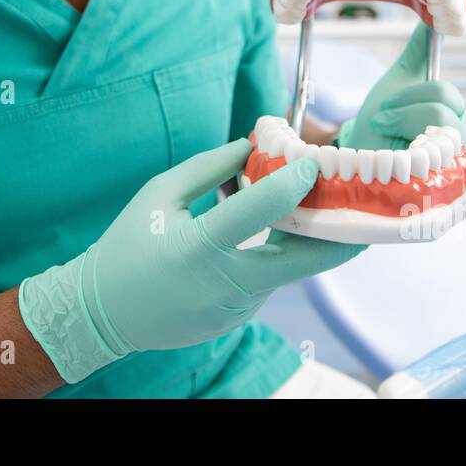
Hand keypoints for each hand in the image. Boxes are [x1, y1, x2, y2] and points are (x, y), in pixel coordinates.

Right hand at [18, 139, 364, 382]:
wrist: (103, 314)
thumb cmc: (127, 244)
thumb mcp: (159, 194)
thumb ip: (210, 168)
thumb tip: (255, 145)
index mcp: (196, 248)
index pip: (256, 213)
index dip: (290, 184)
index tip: (313, 162)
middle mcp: (222, 285)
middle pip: (302, 261)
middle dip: (340, 234)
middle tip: (362, 206)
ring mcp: (234, 309)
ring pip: (286, 270)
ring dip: (305, 238)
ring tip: (318, 204)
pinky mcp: (238, 320)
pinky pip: (266, 281)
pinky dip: (276, 255)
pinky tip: (274, 232)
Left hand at [339, 21, 465, 205]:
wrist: (365, 157)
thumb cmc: (382, 121)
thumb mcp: (398, 83)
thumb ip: (418, 54)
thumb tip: (432, 22)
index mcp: (455, 113)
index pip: (445, 94)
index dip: (412, 96)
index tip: (385, 106)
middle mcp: (461, 140)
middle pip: (444, 113)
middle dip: (405, 111)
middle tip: (382, 121)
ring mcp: (460, 166)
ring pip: (443, 136)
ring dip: (405, 132)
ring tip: (388, 140)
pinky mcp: (453, 192)